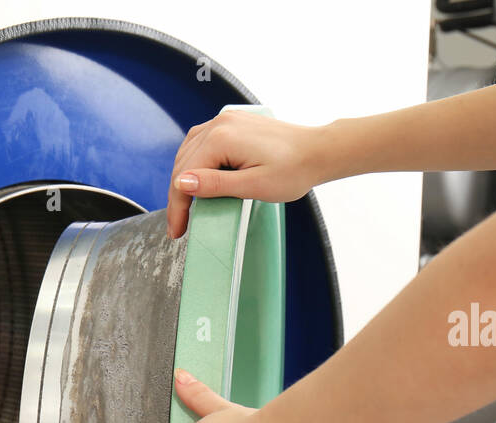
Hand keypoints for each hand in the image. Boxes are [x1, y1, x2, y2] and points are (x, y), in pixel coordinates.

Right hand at [167, 109, 324, 238]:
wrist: (317, 151)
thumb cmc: (293, 170)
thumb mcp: (253, 186)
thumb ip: (215, 185)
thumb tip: (182, 183)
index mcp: (221, 139)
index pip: (185, 176)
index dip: (178, 207)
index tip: (177, 229)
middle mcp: (219, 124)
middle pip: (183, 163)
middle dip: (178, 195)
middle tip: (180, 224)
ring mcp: (226, 120)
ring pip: (189, 151)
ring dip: (183, 177)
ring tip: (186, 204)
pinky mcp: (233, 123)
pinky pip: (202, 141)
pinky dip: (195, 161)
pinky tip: (196, 176)